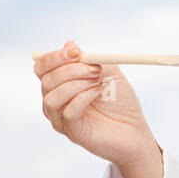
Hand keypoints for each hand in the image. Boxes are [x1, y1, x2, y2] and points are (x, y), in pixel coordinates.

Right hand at [33, 39, 157, 169]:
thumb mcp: (110, 73)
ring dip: (76, 84)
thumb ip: (91, 59)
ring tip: (98, 83)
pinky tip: (98, 93)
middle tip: (95, 70)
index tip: (77, 52)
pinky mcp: (73, 132)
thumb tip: (70, 44)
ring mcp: (61, 119)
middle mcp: (56, 101)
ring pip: (52, 97)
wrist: (136, 130)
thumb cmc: (121, 102)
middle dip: (70, 70)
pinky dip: (83, 98)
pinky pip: (67, 113)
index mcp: (60, 85)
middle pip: (45, 80)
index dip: (55, 57)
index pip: (42, 67)